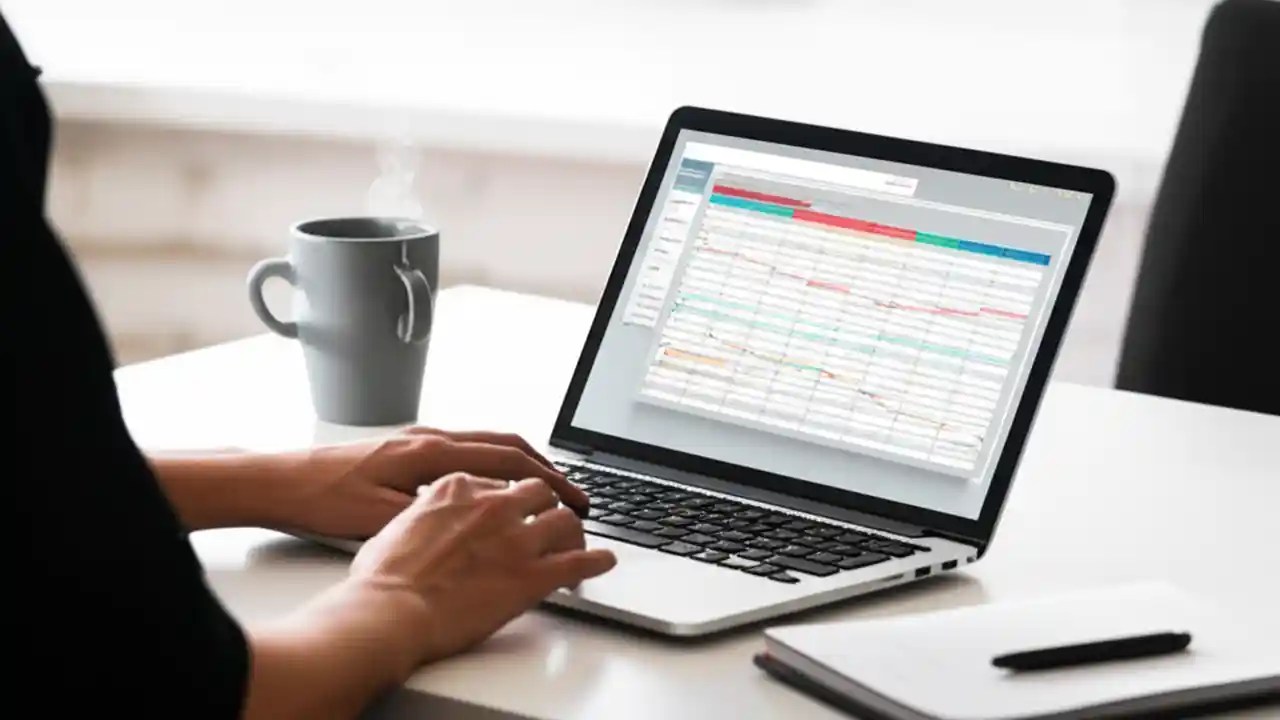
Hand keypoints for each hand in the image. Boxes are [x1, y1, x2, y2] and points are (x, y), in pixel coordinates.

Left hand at [273, 427, 586, 539]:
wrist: (280, 481)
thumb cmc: (323, 499)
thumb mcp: (382, 516)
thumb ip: (434, 513)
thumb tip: (479, 519)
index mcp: (430, 453)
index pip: (507, 461)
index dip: (548, 481)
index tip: (574, 499)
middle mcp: (429, 438)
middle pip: (505, 444)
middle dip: (546, 468)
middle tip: (573, 493)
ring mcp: (418, 440)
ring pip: (487, 444)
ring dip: (522, 464)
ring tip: (546, 489)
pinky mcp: (406, 449)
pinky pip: (467, 451)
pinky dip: (495, 464)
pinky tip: (495, 487)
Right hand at [349, 473, 616, 668]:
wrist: (390, 610)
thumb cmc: (382, 578)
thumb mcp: (394, 527)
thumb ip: (422, 516)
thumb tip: (424, 524)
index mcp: (458, 488)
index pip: (498, 481)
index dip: (506, 499)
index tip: (511, 509)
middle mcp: (493, 504)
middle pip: (537, 491)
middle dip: (544, 505)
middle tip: (547, 520)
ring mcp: (517, 538)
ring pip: (564, 519)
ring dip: (572, 532)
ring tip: (576, 543)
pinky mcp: (533, 575)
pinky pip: (580, 561)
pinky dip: (597, 562)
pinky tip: (603, 563)